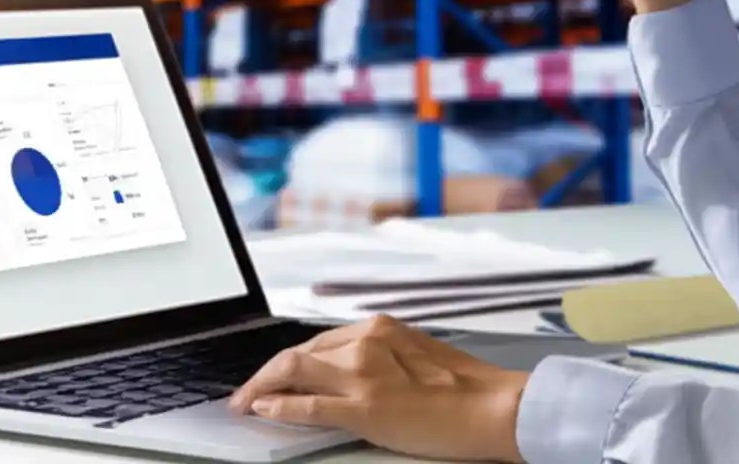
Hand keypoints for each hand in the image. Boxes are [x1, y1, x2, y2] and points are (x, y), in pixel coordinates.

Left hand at [229, 317, 530, 462]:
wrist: (493, 408)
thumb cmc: (466, 388)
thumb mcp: (416, 356)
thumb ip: (380, 356)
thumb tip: (347, 371)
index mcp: (379, 329)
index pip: (318, 342)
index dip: (289, 361)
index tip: (273, 375)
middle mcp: (365, 343)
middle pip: (299, 353)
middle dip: (266, 372)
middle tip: (245, 392)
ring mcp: (362, 374)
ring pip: (294, 370)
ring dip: (261, 386)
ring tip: (244, 403)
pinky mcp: (364, 407)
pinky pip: (307, 404)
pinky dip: (278, 406)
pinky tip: (262, 410)